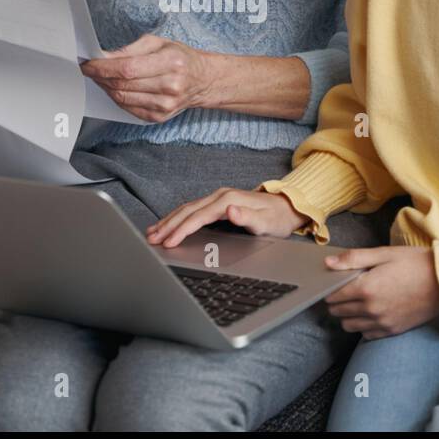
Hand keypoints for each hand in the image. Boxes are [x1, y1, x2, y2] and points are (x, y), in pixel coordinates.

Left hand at [80, 33, 215, 122]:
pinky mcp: (159, 117)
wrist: (202, 81)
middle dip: (101, 76)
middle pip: (122, 84)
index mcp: (171, 62)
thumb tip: (104, 57)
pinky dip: (116, 98)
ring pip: (122, 98)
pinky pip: (128, 108)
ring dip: (106, 87)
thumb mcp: (159, 43)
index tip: (88, 64)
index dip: (103, 67)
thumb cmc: (179, 58)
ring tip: (100, 77)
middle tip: (90, 69)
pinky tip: (114, 88)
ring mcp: (165, 105)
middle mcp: (170, 86)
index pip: (127, 69)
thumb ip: (130, 49)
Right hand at [146, 188, 310, 246]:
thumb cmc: (277, 218)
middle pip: (187, 211)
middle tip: (151, 240)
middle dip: (168, 226)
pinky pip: (192, 210)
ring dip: (169, 221)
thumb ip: (248, 217)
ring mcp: (217, 198)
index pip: (198, 217)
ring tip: (152, 233)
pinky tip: (169, 224)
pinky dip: (177, 217)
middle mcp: (220, 196)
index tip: (169, 242)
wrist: (286, 207)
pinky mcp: (217, 203)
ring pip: (186, 209)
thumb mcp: (266, 222)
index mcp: (228, 200)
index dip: (181, 230)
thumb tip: (230, 211)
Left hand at [323, 246, 438, 339]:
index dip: (330, 289)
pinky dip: (363, 326)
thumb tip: (328, 262)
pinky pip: (367, 334)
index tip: (334, 283)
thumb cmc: (415, 263)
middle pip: (339, 312)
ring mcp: (382, 322)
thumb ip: (354, 258)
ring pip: (349, 326)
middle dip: (337, 302)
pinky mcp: (393, 330)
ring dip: (347, 315)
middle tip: (344, 291)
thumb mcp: (384, 253)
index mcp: (366, 288)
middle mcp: (371, 309)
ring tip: (356, 303)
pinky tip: (370, 314)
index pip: (333, 296)